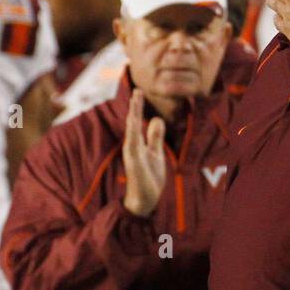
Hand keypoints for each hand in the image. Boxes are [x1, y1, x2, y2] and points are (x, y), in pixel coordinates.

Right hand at [121, 89, 166, 216]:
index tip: (139, 92)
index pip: (137, 121)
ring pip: (132, 128)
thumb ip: (155, 137)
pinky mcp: (133, 160)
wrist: (145, 199)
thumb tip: (156, 119)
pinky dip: (133, 129)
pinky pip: (133, 141)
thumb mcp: (156, 153)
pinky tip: (133, 118)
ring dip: (134, 113)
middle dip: (135, 106)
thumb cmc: (149, 178)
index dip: (138, 107)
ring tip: (135, 99)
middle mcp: (133, 145)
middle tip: (137, 90)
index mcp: (138, 143)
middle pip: (133, 121)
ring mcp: (132, 152)